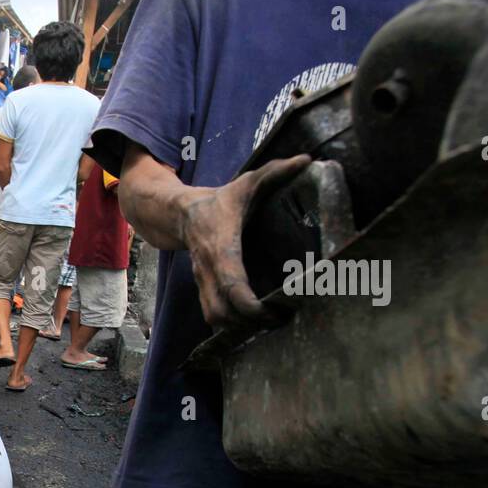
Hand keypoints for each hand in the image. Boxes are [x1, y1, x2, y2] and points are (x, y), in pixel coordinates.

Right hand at [179, 154, 310, 329]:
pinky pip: (213, 315)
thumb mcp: (247, 182)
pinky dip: (231, 325)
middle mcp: (207, 269)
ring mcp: (201, 282)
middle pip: (220, 311)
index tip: (270, 311)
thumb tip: (307, 160)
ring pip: (214, 318)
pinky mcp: (202, 289)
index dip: (248, 304)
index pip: (230, 284)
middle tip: (279, 320)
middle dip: (247, 323)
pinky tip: (252, 323)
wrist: (180, 213)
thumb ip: (276, 172)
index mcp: (220, 246)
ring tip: (268, 324)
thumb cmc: (220, 201)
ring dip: (238, 327)